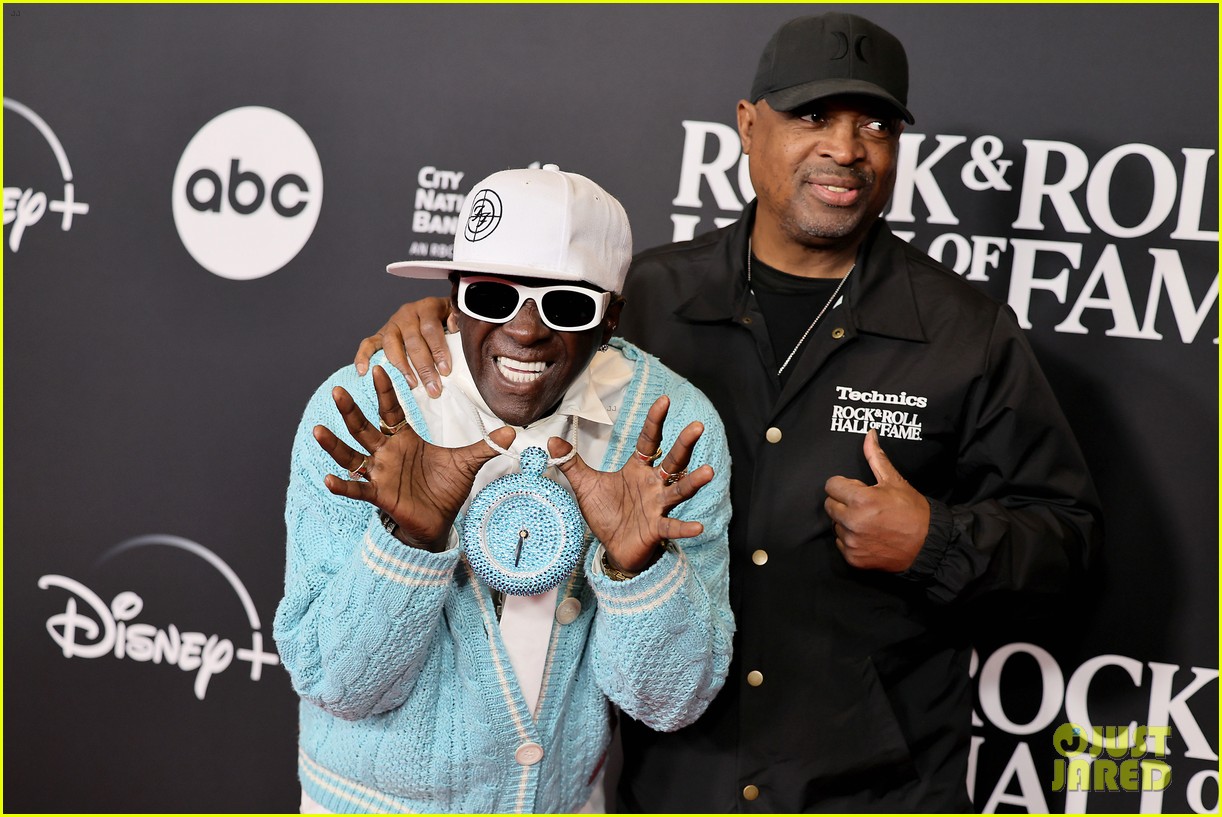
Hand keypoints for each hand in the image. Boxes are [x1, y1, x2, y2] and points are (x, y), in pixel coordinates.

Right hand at [314, 365, 513, 549]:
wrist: (440, 521)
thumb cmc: (446, 488)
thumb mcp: (467, 463)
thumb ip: (485, 445)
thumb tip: (511, 431)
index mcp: (405, 439)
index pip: (391, 411)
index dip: (385, 391)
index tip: (377, 368)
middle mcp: (386, 453)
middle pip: (364, 427)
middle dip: (351, 410)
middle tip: (338, 389)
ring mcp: (380, 473)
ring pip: (352, 455)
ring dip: (335, 444)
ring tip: (318, 430)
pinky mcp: (379, 495)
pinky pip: (358, 489)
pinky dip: (343, 485)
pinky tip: (329, 480)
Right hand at [354, 297, 454, 397]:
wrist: (431, 312)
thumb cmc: (446, 319)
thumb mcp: (455, 314)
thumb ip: (457, 318)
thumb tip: (454, 326)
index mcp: (427, 307)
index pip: (431, 328)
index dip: (438, 350)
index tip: (445, 371)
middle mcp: (407, 313)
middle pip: (413, 341)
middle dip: (424, 367)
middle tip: (433, 388)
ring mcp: (391, 324)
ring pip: (392, 345)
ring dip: (401, 367)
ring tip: (411, 385)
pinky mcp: (379, 335)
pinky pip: (367, 344)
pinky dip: (363, 357)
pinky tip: (362, 372)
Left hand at [550, 396, 713, 572]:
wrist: (613, 548)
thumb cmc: (606, 514)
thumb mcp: (586, 485)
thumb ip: (572, 462)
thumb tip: (551, 440)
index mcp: (638, 469)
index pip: (649, 440)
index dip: (655, 421)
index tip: (664, 400)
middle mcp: (653, 484)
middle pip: (673, 461)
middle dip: (685, 444)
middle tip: (697, 426)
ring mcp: (658, 506)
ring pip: (679, 491)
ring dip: (693, 482)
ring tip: (708, 472)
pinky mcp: (657, 529)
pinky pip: (672, 527)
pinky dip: (684, 528)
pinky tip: (698, 527)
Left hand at [824, 429, 929, 571]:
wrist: (927, 545)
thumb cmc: (912, 511)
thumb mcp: (894, 481)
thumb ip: (876, 457)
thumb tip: (869, 434)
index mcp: (861, 500)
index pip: (831, 486)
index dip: (843, 485)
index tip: (855, 488)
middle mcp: (852, 521)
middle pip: (829, 505)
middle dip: (842, 502)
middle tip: (862, 505)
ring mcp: (852, 542)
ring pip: (835, 525)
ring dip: (845, 521)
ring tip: (867, 521)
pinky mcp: (853, 558)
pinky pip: (841, 544)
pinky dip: (850, 539)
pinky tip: (868, 536)